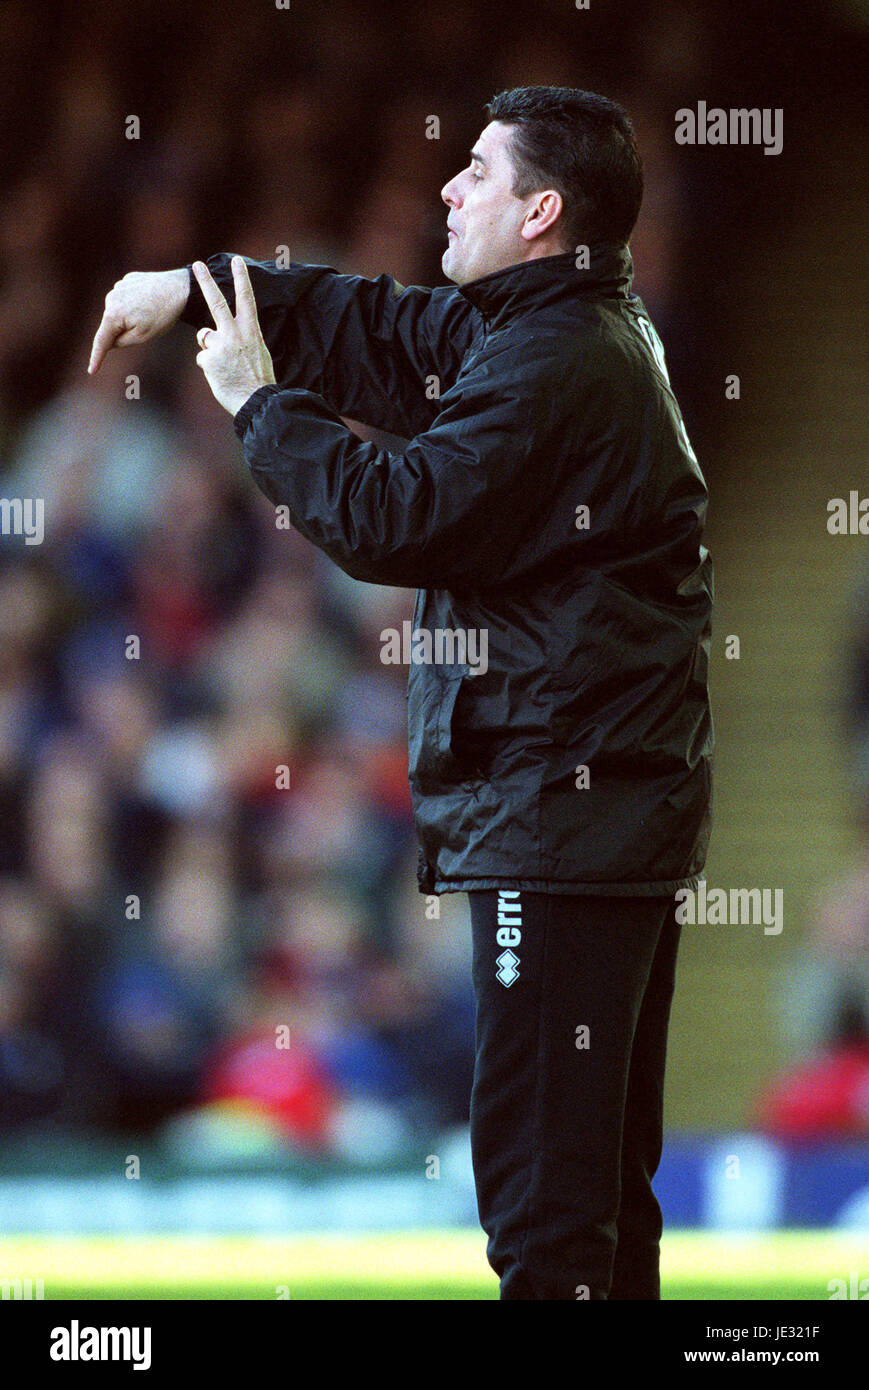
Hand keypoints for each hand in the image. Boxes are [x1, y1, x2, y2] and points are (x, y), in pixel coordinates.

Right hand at [88, 267, 188, 373]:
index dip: (97, 357)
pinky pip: (128, 298)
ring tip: (151, 311)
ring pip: (120, 311)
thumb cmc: (163, 315)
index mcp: (113, 314)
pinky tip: (150, 301)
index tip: (92, 371)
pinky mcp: (129, 280)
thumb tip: (109, 341)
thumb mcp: (142, 336)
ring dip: (131, 316)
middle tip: (147, 325)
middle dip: (124, 331)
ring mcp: (119, 287)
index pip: (102, 340)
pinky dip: (136, 304)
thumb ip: (121, 342)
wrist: (181, 288)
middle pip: (112, 324)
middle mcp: (111, 298)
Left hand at [193, 257, 275, 415]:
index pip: (246, 299)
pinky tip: (221, 376)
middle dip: (206, 281)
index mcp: (251, 331)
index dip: (241, 278)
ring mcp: (220, 346)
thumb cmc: (258, 379)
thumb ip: (237, 338)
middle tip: (196, 264)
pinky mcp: (208, 360)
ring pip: (205, 337)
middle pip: (217, 302)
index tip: (236, 261)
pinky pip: (203, 359)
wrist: (257, 401)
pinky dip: (209, 367)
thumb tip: (210, 335)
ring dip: (211, 349)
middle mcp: (235, 334)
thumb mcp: (256, 352)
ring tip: (226, 366)